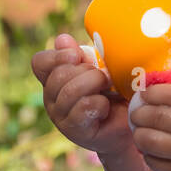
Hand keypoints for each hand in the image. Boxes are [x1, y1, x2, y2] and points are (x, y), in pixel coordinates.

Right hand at [31, 33, 135, 156]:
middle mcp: (51, 98)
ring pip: (70, 91)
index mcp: (53, 79)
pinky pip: (83, 107)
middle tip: (105, 76)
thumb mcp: (99, 68)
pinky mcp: (75, 130)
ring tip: (108, 87)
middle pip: (59, 75)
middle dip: (87, 70)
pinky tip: (106, 106)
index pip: (39, 63)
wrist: (130, 121)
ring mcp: (60, 117)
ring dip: (95, 83)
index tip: (77, 55)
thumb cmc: (115, 91)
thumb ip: (81, 55)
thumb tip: (62, 39)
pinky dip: (100, 102)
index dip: (56, 56)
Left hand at [129, 82, 170, 170]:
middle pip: (156, 117)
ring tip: (139, 130)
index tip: (145, 92)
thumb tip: (162, 87)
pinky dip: (147, 154)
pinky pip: (156, 162)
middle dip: (139, 112)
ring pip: (150, 141)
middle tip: (137, 111)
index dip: (152, 91)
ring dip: (139, 134)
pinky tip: (150, 149)